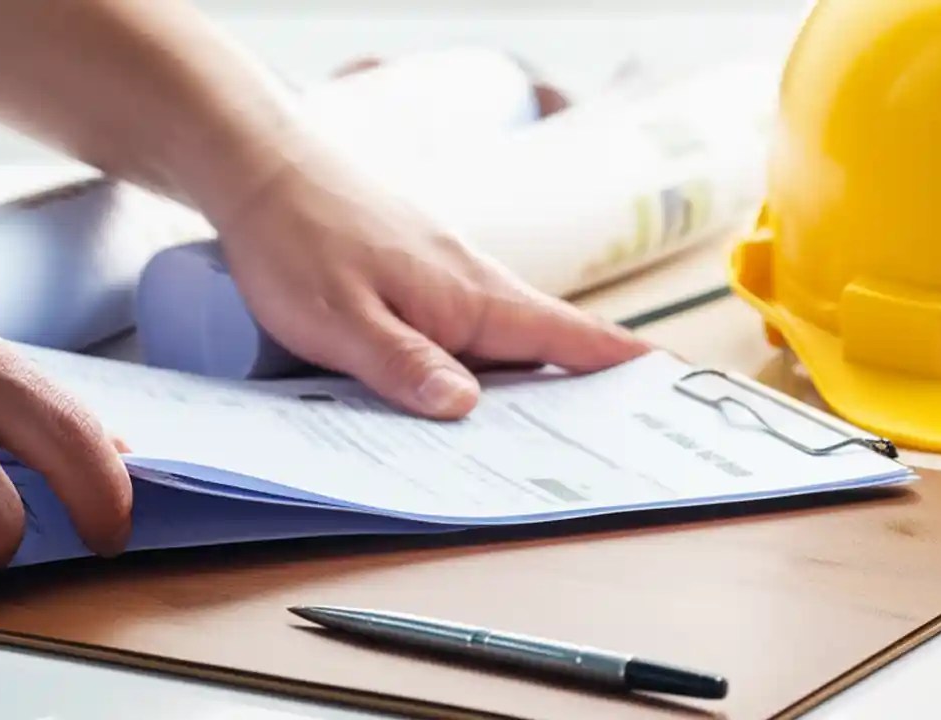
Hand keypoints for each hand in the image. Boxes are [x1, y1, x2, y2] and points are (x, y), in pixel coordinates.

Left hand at [217, 140, 650, 419]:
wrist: (264, 171)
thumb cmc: (298, 240)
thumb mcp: (341, 320)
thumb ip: (403, 365)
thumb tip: (467, 411)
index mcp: (474, 297)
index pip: (572, 336)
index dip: (626, 366)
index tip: (676, 389)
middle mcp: (475, 289)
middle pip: (549, 352)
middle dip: (585, 400)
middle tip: (613, 456)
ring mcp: (450, 285)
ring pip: (506, 349)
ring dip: (529, 392)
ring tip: (541, 451)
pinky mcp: (422, 285)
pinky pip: (468, 338)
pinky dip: (482, 373)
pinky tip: (461, 405)